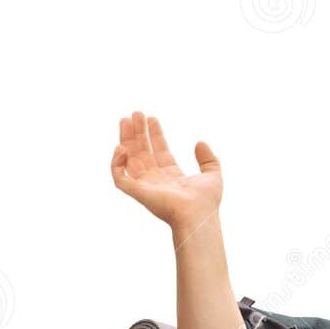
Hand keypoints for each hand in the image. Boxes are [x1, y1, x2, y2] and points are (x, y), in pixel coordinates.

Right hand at [110, 111, 222, 230]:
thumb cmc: (206, 201)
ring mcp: (145, 186)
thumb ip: (209, 159)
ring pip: (129, 159)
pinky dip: (116, 162)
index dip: (155, 135)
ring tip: (126, 119)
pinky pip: (119, 176)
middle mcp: (156, 180)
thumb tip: (200, 142)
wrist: (198, 215)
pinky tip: (122, 147)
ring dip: (125, 139)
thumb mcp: (213, 174)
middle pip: (143, 152)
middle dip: (138, 133)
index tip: (152, 118)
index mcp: (172, 176)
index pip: (159, 152)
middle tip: (136, 113)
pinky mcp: (136, 191)